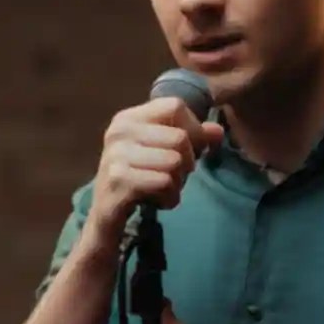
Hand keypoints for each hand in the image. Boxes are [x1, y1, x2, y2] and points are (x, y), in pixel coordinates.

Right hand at [85, 97, 224, 249]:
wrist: (105, 217)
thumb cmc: (139, 180)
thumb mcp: (164, 154)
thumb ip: (192, 138)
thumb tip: (218, 131)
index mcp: (129, 118)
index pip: (175, 106)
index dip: (192, 128)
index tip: (186, 150)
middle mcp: (119, 132)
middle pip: (180, 137)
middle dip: (187, 162)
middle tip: (173, 176)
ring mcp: (116, 156)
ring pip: (175, 161)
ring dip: (178, 183)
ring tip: (162, 189)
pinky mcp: (118, 181)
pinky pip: (164, 182)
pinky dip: (169, 197)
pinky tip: (156, 201)